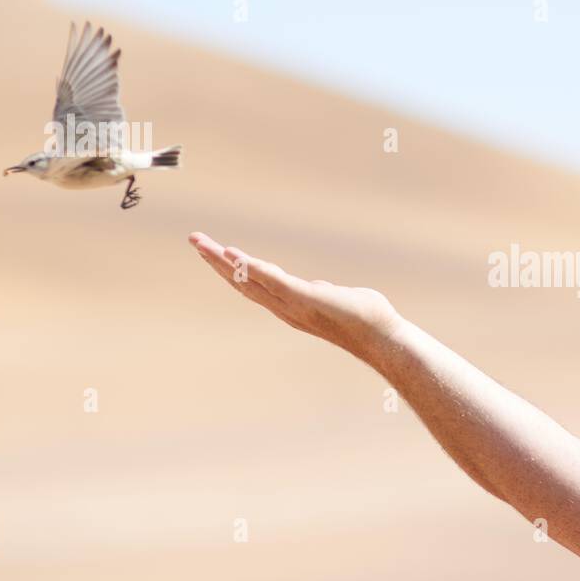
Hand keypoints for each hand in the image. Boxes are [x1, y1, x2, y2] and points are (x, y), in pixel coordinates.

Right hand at [188, 232, 403, 359]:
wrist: (385, 339)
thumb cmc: (368, 320)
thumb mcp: (337, 299)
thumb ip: (322, 293)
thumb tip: (318, 288)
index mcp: (292, 306)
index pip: (254, 285)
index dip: (233, 269)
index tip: (216, 251)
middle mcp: (286, 308)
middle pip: (242, 282)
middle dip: (216, 262)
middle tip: (194, 240)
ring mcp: (293, 305)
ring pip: (249, 280)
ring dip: (222, 261)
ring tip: (201, 243)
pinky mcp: (304, 298)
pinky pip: (271, 280)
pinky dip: (250, 267)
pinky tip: (232, 254)